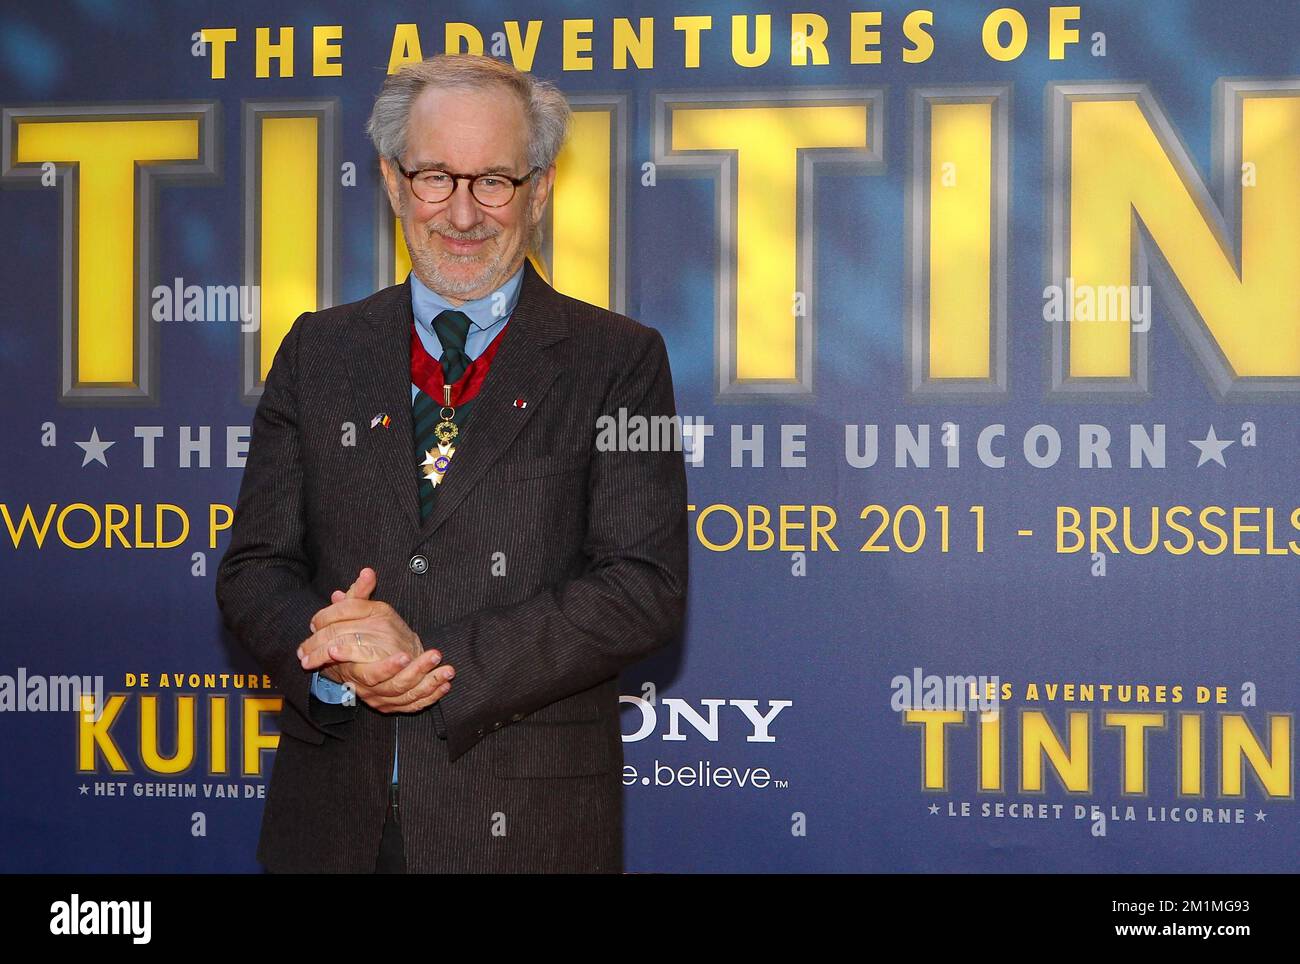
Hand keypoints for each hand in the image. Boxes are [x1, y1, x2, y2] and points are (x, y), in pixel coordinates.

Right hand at [299, 567, 454, 712]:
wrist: (349, 661)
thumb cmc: (352, 633)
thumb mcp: (354, 613)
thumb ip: (359, 595)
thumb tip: (368, 572)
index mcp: (353, 668)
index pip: (368, 673)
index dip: (386, 668)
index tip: (404, 655)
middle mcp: (366, 687)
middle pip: (392, 686)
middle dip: (415, 672)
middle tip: (434, 655)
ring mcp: (380, 697)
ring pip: (406, 696)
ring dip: (429, 683)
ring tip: (448, 669)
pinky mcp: (394, 704)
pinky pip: (414, 704)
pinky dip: (430, 696)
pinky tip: (444, 684)